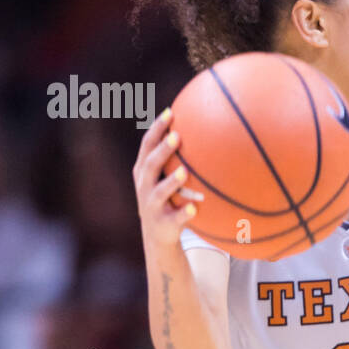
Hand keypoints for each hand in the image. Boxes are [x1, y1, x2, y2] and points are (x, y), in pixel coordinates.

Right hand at [133, 107, 199, 252]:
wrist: (158, 236)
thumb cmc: (167, 198)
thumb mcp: (165, 177)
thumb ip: (177, 157)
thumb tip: (204, 127)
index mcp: (144, 171)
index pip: (147, 145)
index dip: (157, 129)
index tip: (170, 113)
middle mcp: (144, 186)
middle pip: (150, 164)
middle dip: (162, 150)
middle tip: (177, 136)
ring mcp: (152, 205)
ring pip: (160, 192)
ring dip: (171, 181)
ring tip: (184, 172)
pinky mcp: (163, 224)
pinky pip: (175, 218)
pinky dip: (184, 213)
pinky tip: (195, 209)